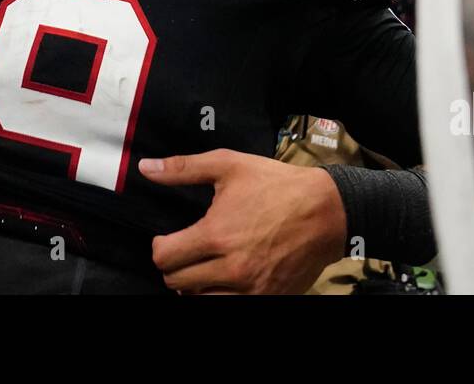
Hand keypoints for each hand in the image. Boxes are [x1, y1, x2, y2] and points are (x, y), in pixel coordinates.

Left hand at [139, 149, 346, 293]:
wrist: (327, 210)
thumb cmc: (277, 185)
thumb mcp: (229, 166)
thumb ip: (184, 169)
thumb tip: (146, 168)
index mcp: (216, 234)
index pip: (165, 258)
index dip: (160, 248)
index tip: (168, 240)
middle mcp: (231, 268)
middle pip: (177, 284)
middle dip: (175, 267)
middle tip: (186, 252)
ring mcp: (251, 288)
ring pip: (200, 301)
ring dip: (195, 287)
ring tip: (204, 267)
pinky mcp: (268, 298)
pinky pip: (229, 308)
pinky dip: (220, 296)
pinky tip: (225, 279)